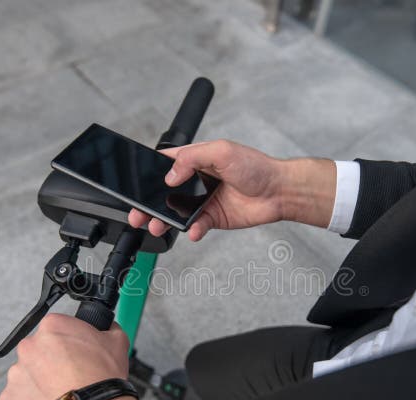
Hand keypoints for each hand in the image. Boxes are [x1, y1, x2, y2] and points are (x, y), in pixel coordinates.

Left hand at [0, 314, 143, 399]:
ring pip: (27, 376)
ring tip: (60, 394)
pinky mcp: (9, 399)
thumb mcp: (117, 341)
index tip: (74, 355)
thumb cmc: (103, 378)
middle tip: (68, 376)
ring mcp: (16, 373)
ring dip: (39, 383)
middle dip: (49, 363)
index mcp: (51, 326)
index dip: (66, 344)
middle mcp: (28, 346)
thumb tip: (107, 327)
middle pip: (37, 352)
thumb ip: (107, 328)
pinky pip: (19, 399)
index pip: (54, 329)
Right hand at [128, 140, 336, 240]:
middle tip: (138, 213)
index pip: (164, 164)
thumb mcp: (222, 151)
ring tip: (156, 225)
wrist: (279, 192)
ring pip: (175, 212)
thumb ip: (193, 158)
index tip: (136, 182)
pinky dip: (192, 231)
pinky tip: (192, 232)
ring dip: (164, 220)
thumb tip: (170, 175)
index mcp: (195, 159)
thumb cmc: (256, 166)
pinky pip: (196, 226)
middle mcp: (196, 180)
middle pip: (164, 192)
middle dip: (148, 203)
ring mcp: (203, 200)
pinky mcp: (213, 218)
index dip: (148, 172)